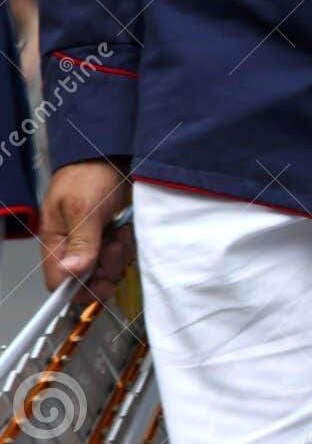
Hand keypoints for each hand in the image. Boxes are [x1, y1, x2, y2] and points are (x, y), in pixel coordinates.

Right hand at [39, 159, 133, 300]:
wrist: (109, 153)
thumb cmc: (89, 174)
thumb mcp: (85, 209)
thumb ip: (82, 243)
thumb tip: (72, 274)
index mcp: (54, 240)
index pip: (59, 282)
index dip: (79, 290)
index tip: (101, 285)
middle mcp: (70, 243)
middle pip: (87, 278)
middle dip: (106, 268)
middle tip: (115, 247)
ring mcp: (89, 239)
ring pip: (105, 266)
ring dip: (118, 255)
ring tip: (119, 233)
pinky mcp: (106, 235)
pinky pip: (117, 253)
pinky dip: (124, 245)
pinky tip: (124, 229)